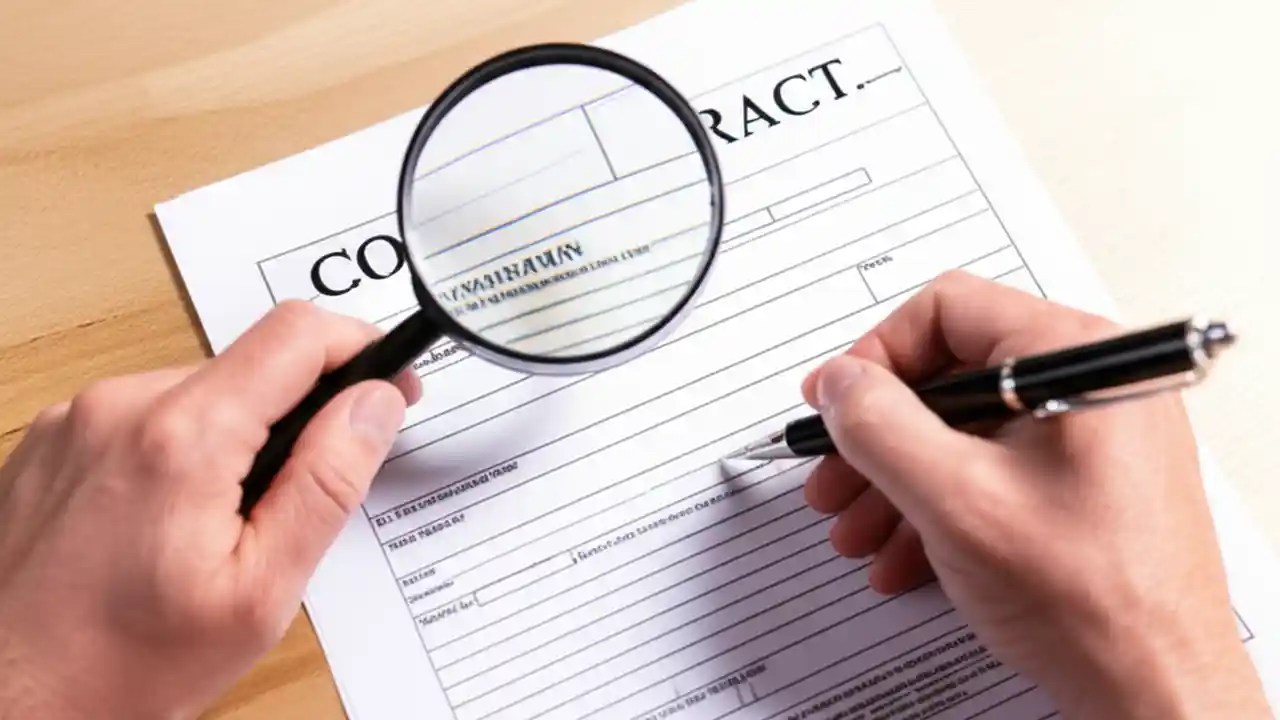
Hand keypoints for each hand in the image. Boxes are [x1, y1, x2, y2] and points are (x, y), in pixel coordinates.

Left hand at [0, 302, 420, 719]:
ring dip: (236, 436)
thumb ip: (326, 484)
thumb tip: (374, 405)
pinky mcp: (51, 439)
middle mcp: (119, 408)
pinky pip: (145, 416)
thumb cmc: (120, 666)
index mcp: (182, 438)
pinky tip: (170, 521)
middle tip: (305, 492)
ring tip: (224, 526)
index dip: (359, 348)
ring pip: (198, 391)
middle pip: (249, 364)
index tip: (388, 380)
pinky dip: (181, 449)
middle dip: (297, 413)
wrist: (4, 704)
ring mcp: (75, 420)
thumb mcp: (260, 592)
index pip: (295, 334)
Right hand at [801, 271, 1271, 718]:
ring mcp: (1093, 436)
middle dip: (878, 437)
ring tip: (860, 530)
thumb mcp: (953, 500)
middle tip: (837, 478)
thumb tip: (840, 382)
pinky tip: (906, 554)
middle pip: (950, 378)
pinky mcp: (1087, 484)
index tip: (835, 402)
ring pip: (966, 432)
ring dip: (898, 480)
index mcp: (1073, 358)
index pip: (947, 311)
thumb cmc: (1091, 600)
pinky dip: (941, 506)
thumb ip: (879, 427)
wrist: (1157, 690)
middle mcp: (1090, 383)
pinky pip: (995, 472)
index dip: (875, 357)